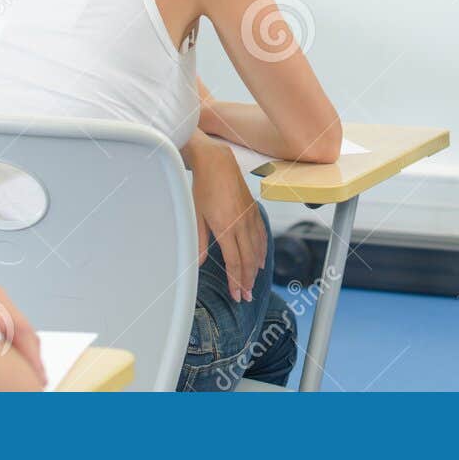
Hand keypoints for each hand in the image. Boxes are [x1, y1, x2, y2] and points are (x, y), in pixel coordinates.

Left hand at [191, 140, 266, 302]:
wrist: (217, 162)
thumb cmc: (203, 187)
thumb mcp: (196, 215)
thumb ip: (198, 241)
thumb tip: (196, 263)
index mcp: (226, 228)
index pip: (235, 262)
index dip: (237, 281)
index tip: (237, 295)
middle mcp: (241, 224)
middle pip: (248, 260)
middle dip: (248, 281)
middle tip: (246, 297)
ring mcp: (249, 217)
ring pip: (257, 249)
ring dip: (256, 269)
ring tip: (253, 284)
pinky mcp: (252, 210)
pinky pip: (261, 235)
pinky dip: (262, 250)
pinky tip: (261, 261)